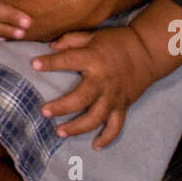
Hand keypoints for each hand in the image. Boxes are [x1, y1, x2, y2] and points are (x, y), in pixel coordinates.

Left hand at [31, 26, 153, 148]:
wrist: (148, 52)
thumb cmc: (117, 41)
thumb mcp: (93, 35)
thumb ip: (70, 40)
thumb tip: (49, 47)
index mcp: (94, 59)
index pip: (68, 60)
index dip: (50, 63)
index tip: (33, 65)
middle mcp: (103, 81)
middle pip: (81, 99)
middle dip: (61, 107)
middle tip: (44, 112)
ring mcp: (114, 96)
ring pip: (95, 118)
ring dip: (77, 128)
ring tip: (59, 132)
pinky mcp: (123, 105)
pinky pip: (116, 126)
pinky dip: (106, 138)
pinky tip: (95, 146)